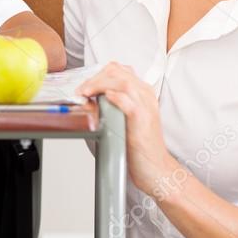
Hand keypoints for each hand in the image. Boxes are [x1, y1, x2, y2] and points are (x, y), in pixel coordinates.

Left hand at [77, 62, 178, 194]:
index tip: (84, 85)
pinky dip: (113, 97)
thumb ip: (114, 104)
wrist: (156, 167)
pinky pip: (128, 101)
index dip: (98, 74)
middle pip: (118, 71)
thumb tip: (90, 99)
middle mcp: (145, 95)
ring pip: (122, 81)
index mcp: (142, 92)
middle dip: (94, 78)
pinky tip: (103, 100)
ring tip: (85, 93)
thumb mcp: (126, 118)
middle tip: (81, 91)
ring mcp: (145, 106)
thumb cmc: (139, 146)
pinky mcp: (142, 119)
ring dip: (98, 84)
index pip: (119, 70)